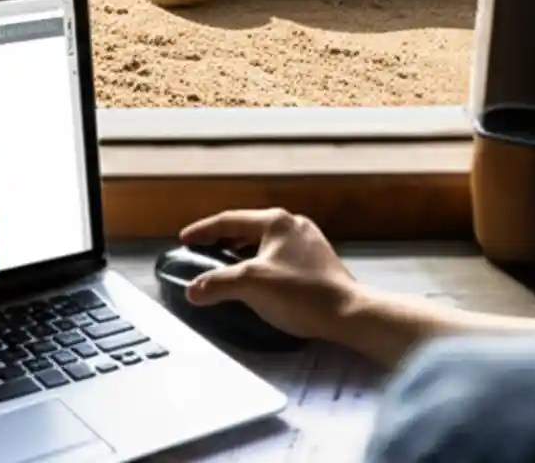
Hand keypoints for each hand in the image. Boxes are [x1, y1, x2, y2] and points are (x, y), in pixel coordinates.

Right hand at [179, 208, 359, 342]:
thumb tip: (192, 291)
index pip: (229, 220)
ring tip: (224, 266)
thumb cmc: (301, 293)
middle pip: (247, 228)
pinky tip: (255, 280)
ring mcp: (308, 242)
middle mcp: (293, 225)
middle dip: (222, 240)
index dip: (202, 230)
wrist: (349, 314)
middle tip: (202, 252)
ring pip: (264, 242)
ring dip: (241, 253)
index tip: (185, 239)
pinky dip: (260, 263)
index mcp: (276, 222)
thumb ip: (217, 284)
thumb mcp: (251, 285)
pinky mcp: (317, 261)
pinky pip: (278, 255)